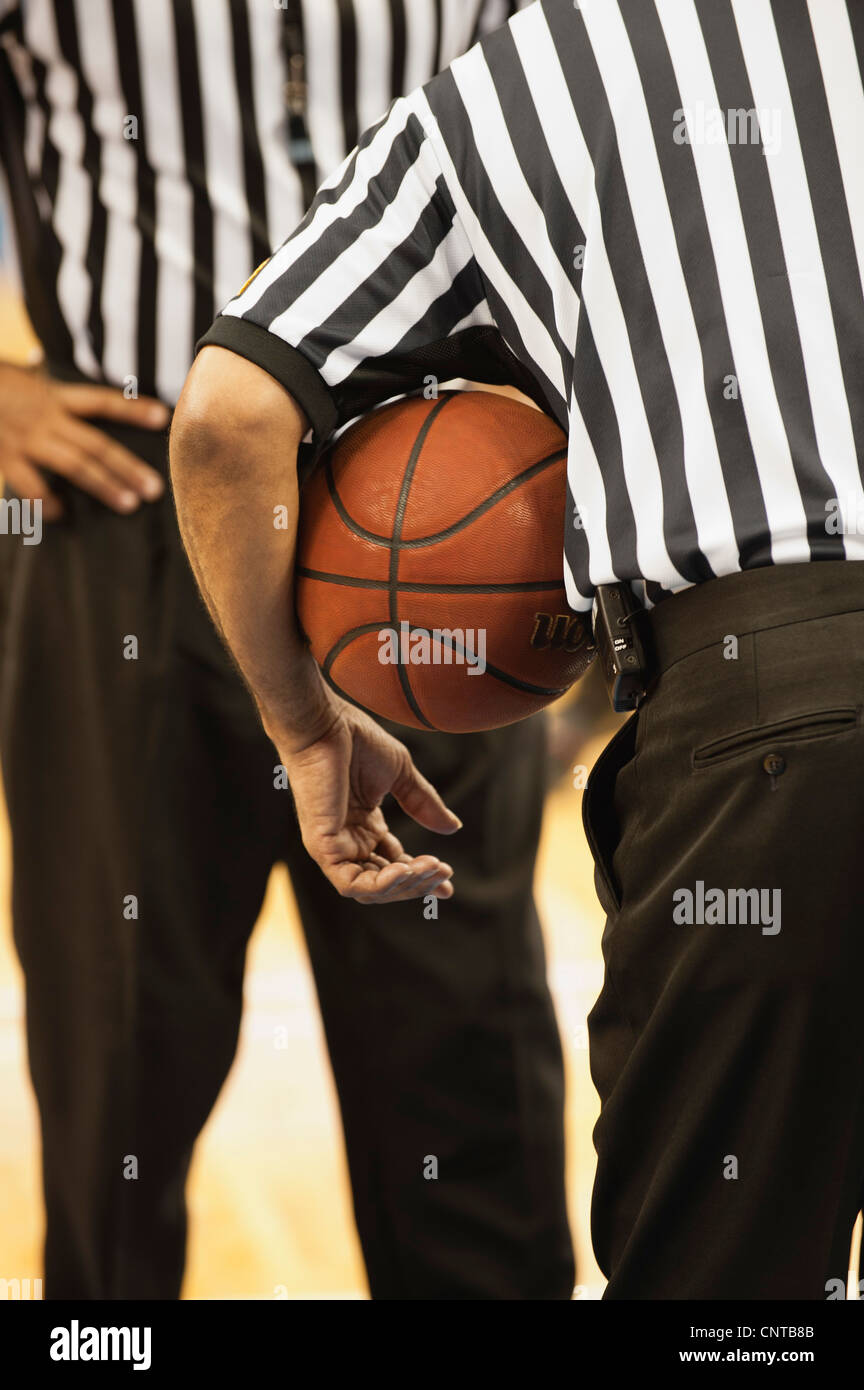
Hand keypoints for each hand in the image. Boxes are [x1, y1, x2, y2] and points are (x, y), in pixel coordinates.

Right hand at [0, 362, 168, 518]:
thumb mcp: (20, 377)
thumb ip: (38, 380)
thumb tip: (41, 364)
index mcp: (52, 395)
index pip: (101, 401)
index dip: (132, 408)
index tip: (163, 416)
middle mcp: (45, 417)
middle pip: (96, 443)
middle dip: (128, 466)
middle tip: (156, 488)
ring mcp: (27, 439)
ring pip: (73, 465)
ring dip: (104, 485)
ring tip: (128, 504)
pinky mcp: (5, 457)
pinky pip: (29, 485)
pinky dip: (44, 501)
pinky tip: (60, 515)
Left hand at [279, 699, 460, 903]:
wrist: (326, 724)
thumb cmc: (356, 742)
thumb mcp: (400, 775)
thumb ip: (424, 804)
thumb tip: (454, 828)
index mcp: (364, 826)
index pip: (394, 865)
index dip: (421, 877)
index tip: (448, 883)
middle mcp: (348, 841)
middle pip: (384, 882)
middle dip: (418, 883)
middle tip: (444, 874)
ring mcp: (333, 846)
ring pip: (369, 889)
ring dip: (404, 885)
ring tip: (430, 868)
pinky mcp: (321, 847)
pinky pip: (350, 883)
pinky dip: (379, 884)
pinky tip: (404, 870)